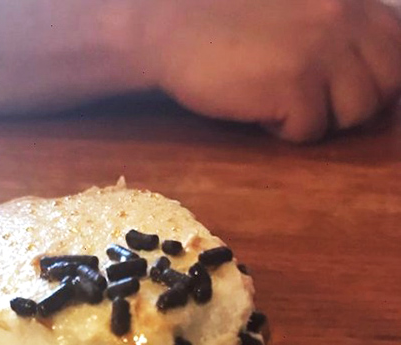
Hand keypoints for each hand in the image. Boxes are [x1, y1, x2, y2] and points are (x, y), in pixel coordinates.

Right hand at [144, 0, 400, 140]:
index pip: (396, 45)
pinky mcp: (296, 85)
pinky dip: (283, 130)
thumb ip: (331, 22)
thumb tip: (365, 66)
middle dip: (353, 103)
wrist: (168, 29)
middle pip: (386, 84)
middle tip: (312, 102)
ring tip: (282, 101)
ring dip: (319, 117)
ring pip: (356, 111)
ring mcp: (322, 50)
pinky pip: (311, 131)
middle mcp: (344, 16)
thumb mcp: (293, 7)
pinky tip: (258, 107)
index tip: (344, 88)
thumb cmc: (220, 20)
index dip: (377, 76)